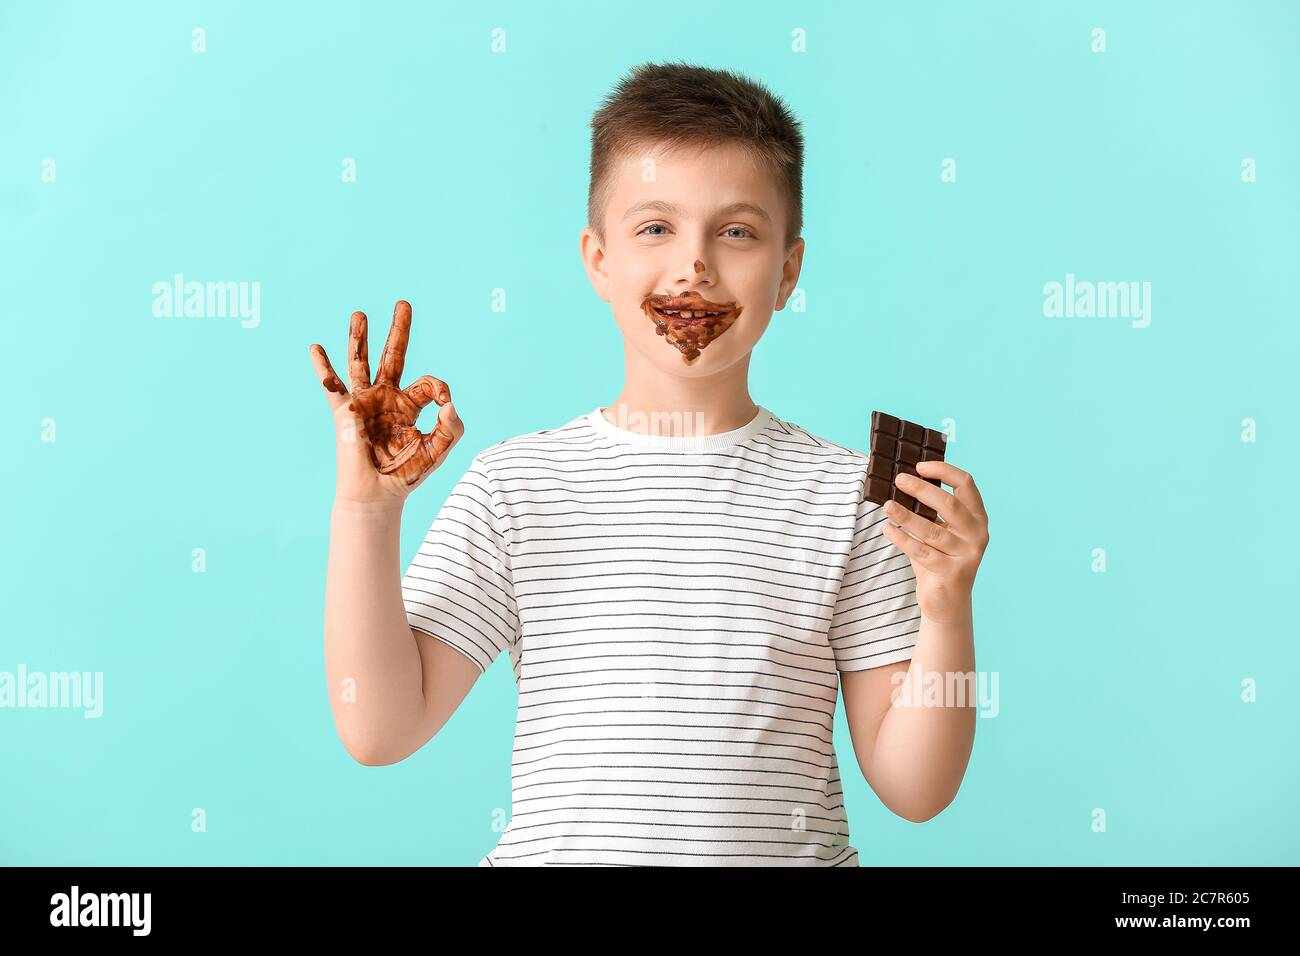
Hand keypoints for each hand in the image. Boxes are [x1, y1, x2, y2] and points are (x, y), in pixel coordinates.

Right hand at [308, 300, 463, 504]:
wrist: (378, 495)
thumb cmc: (406, 474)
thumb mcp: (438, 450)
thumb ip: (452, 427)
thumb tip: (449, 403)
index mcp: (409, 406)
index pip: (428, 383)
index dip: (440, 389)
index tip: (444, 403)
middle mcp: (386, 399)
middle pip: (393, 356)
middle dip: (399, 330)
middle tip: (404, 303)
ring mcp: (365, 403)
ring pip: (361, 362)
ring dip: (360, 338)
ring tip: (360, 314)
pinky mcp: (346, 412)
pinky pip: (332, 386)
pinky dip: (323, 368)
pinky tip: (315, 348)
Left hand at [880, 460, 988, 624]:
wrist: (947, 604)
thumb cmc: (940, 559)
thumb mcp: (939, 531)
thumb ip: (929, 511)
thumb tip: (901, 483)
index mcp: (976, 517)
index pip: (966, 484)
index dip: (943, 470)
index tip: (919, 466)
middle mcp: (977, 534)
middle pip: (949, 504)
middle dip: (921, 489)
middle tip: (899, 480)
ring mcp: (967, 555)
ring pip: (932, 530)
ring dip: (906, 515)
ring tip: (887, 506)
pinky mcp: (952, 573)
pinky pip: (922, 552)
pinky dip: (902, 539)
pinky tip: (887, 530)